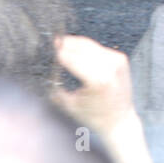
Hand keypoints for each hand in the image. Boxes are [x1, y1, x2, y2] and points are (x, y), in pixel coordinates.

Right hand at [54, 35, 160, 162]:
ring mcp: (118, 61)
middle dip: (65, 45)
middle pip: (81, 47)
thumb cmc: (93, 117)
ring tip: (59, 43)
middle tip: (50, 43)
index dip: (58, 52)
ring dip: (74, 43)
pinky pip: (98, 48)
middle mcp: (111, 67)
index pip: (72, 59)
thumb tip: (42, 72)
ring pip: (90, 45)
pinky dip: (85, 48)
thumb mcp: (69, 105)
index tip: (45, 48)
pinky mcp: (121, 58)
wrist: (120, 120)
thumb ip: (56, 88)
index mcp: (99, 79)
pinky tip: (74, 48)